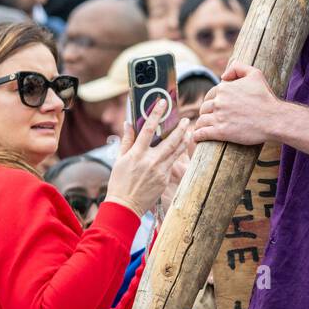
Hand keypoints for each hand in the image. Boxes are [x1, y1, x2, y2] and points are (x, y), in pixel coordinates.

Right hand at [104, 100, 192, 216]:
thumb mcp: (119, 160)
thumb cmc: (119, 182)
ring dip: (184, 139)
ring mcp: (160, 171)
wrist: (125, 206)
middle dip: (180, 128)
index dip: (156, 114)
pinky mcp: (165, 179)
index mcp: (137, 154)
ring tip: (189, 131)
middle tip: (186, 119)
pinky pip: (173, 163)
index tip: (162, 103)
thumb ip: (126, 141)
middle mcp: (150, 161)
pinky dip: (177, 154)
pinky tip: (181, 148)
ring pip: (176, 151)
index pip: (149, 129)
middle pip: (170, 140)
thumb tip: (128, 124)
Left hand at [192, 62, 279, 145]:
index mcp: (224, 88)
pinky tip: (197, 138)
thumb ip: (238, 68)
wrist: (273, 119)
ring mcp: (219, 117)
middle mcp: (219, 102)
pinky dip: (197, 136)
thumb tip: (222, 76)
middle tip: (209, 118)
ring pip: (201, 121)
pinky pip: (202, 133)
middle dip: (206, 112)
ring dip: (201, 124)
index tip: (214, 107)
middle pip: (204, 108)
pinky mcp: (220, 132)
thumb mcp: (255, 74)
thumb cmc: (265, 97)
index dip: (212, 101)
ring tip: (202, 129)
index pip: (210, 94)